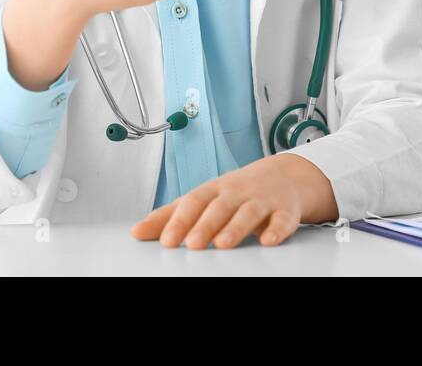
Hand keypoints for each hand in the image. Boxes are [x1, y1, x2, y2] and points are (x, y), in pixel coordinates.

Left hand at [130, 152, 338, 248]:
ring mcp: (262, 200)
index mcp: (214, 191)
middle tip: (191, 244)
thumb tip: (136, 232)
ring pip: (248, 212)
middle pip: (219, 207)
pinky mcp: (285, 211)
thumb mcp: (203, 199)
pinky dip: (277, 230)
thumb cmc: (237, 192)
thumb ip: (170, 216)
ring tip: (222, 245)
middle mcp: (236, 193)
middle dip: (204, 225)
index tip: (166, 241)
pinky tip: (268, 241)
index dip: (179, 221)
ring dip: (235, 228)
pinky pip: (282, 219)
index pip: (193, 202)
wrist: (285, 176)